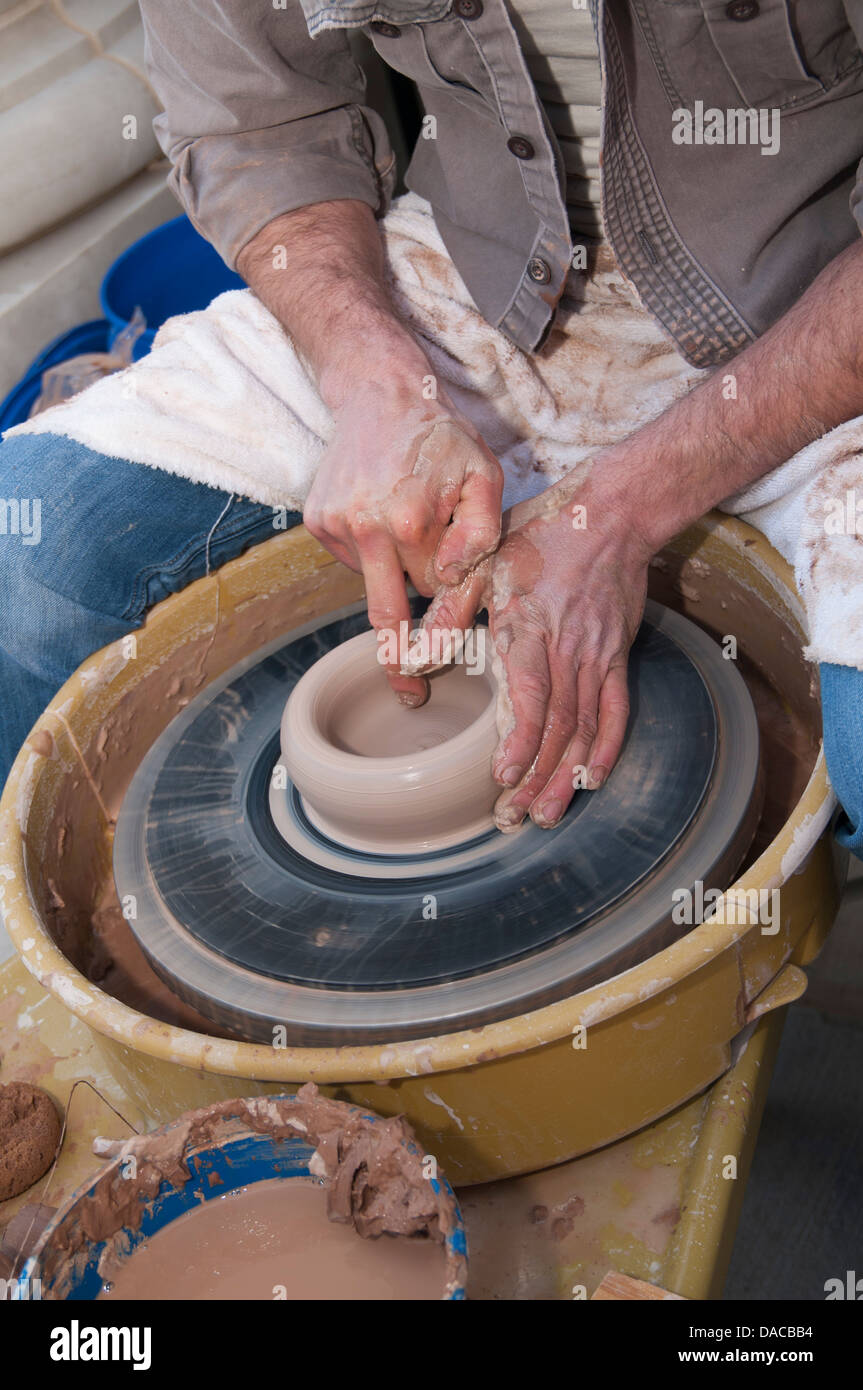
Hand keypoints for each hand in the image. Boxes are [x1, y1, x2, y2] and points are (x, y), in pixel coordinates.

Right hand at [303, 372, 502, 702]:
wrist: (379, 392)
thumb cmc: (441, 438)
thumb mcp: (484, 476)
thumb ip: (480, 534)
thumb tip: (453, 581)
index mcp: (409, 524)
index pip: (433, 597)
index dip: (444, 622)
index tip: (426, 675)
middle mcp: (366, 531)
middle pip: (388, 613)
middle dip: (401, 656)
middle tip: (409, 693)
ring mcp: (336, 527)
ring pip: (374, 581)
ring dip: (395, 573)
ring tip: (408, 525)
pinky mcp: (318, 522)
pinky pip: (353, 561)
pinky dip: (372, 553)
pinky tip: (382, 516)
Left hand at [414, 472, 651, 829]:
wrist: (611, 513)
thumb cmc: (539, 533)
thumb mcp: (483, 559)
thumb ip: (450, 609)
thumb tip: (417, 655)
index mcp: (530, 627)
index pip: (530, 697)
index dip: (520, 743)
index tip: (501, 777)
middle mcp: (568, 649)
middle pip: (556, 726)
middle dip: (535, 778)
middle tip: (514, 818)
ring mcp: (597, 656)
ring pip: (584, 727)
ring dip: (566, 775)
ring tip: (547, 813)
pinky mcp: (617, 656)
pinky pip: (616, 711)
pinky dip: (606, 748)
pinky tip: (591, 779)